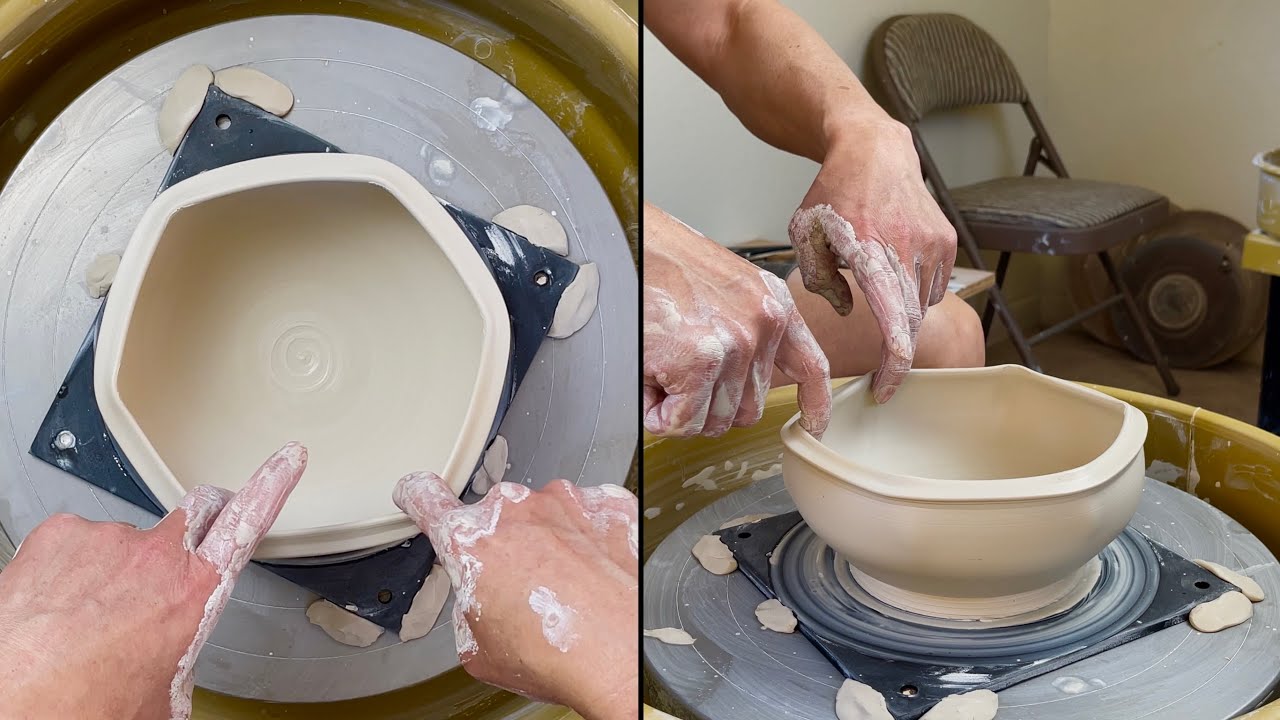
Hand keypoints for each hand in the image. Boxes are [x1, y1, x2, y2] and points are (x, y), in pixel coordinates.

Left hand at [0, 443, 306, 719]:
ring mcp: (106, 538)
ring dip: (112, 573)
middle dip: (200, 521)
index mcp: (193, 593)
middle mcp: (156, 555)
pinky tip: (56, 607)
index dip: (274, 483)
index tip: (288, 458)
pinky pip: (75, 545)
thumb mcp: (160, 701)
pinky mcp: (58, 535)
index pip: (248, 522)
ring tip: (83, 621)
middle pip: (195, 513)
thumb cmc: (81, 706)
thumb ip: (176, 661)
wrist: (10, 704)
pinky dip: (68, 571)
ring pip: (122, 545)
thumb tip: (163, 669)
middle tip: (177, 557)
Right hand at [394, 473, 637, 719]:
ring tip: (570, 588)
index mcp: (470, 541)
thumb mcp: (477, 649)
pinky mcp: (607, 503)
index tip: (419, 493)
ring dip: (552, 540)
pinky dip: (592, 537)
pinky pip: (590, 513)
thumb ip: (469, 605)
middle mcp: (513, 509)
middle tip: (527, 588)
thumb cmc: (554, 656)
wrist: (623, 656)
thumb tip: (484, 599)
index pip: (426, 498)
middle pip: (498, 517)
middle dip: (506, 545)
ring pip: (546, 513)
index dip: (418, 497)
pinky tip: (598, 573)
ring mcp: (564, 500)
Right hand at [644, 203, 830, 436]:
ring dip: (679, 407)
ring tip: (660, 363)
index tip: (813, 427)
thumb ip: (748, 330)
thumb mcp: (726, 288)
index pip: (809, 367)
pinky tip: (648, 376)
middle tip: (677, 370)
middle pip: (747, 409)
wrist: (626, 241)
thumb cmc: (662, 262)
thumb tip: (741, 384)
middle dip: (708, 404)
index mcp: (772, 305)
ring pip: (714, 421)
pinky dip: (657, 412)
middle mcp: (762, 325)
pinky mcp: (698, 361)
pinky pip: (681, 422)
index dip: (813, 405)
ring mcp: (733, 344)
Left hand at [788, 115, 957, 402]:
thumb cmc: (832, 193)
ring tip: (878, 285)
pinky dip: (916, 290)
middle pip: (911, 321)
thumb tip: (851, 312)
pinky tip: (895, 268)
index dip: (892, 363)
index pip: (892, 319)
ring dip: (903, 312)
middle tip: (882, 376)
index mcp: (867, 248)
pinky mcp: (946, 238)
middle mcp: (906, 246)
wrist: (873, 149)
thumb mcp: (806, 236)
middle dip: (897, 355)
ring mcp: (932, 242)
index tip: (884, 388)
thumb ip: (821, 280)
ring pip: (922, 304)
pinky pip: (934, 285)